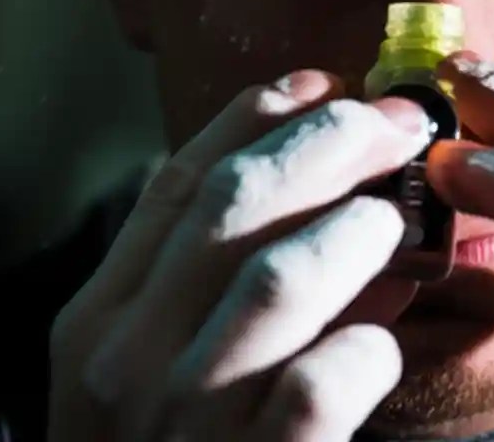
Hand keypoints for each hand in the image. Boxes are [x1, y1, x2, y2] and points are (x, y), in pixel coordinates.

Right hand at [48, 71, 429, 440]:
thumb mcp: (144, 370)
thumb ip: (201, 291)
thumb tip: (315, 205)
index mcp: (95, 319)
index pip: (177, 184)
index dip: (254, 120)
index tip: (316, 84)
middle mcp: (125, 359)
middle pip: (235, 206)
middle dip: (326, 145)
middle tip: (394, 123)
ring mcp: (184, 417)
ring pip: (280, 277)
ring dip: (354, 232)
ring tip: (398, 219)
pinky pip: (322, 383)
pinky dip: (366, 348)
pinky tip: (385, 341)